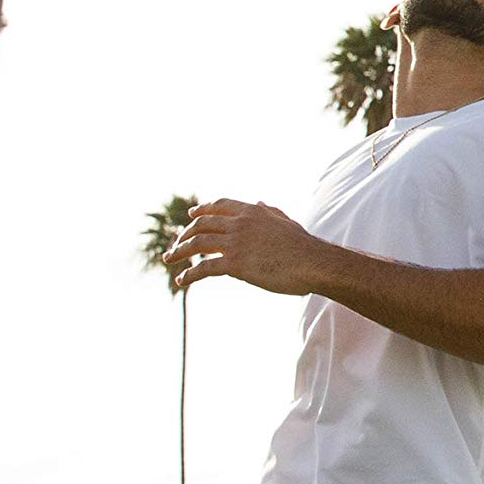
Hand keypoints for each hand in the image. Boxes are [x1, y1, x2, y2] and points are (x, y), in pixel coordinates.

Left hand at [163, 199, 329, 297]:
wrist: (314, 263)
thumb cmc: (305, 247)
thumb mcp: (286, 222)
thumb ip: (270, 212)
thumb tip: (259, 202)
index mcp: (253, 211)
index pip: (219, 205)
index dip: (202, 209)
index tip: (190, 215)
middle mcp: (240, 223)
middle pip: (202, 224)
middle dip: (185, 233)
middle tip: (177, 244)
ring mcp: (235, 242)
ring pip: (197, 244)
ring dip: (179, 251)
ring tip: (169, 260)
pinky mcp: (234, 264)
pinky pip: (203, 268)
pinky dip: (189, 274)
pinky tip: (182, 281)